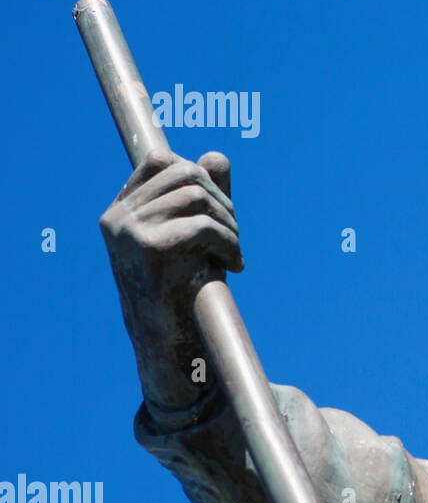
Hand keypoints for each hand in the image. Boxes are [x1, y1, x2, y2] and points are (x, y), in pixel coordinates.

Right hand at [100, 150, 241, 410]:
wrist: (172, 346)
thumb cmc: (184, 292)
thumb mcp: (196, 237)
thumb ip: (206, 197)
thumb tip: (216, 156)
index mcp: (120, 212)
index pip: (161, 161)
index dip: (199, 175)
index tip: (219, 212)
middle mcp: (116, 217)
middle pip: (185, 173)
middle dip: (222, 201)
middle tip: (235, 237)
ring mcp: (128, 231)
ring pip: (197, 197)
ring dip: (230, 224)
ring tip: (235, 253)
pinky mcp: (148, 248)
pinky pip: (203, 226)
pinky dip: (229, 243)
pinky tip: (235, 266)